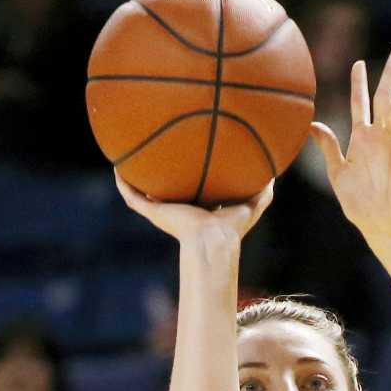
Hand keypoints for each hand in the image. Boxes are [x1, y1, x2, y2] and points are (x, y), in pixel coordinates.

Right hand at [112, 170, 272, 244]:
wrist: (215, 240)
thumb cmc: (233, 228)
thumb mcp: (251, 203)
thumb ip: (263, 190)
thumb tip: (274, 173)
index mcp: (197, 207)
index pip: (189, 188)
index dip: (186, 174)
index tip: (184, 156)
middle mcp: (178, 208)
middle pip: (164, 188)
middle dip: (158, 173)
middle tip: (152, 151)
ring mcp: (163, 210)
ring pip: (143, 192)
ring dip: (134, 176)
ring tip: (125, 156)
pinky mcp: (153, 211)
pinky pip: (132, 196)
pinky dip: (123, 183)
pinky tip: (117, 167)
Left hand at [311, 45, 390, 247]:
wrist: (379, 225)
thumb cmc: (359, 202)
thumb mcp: (337, 172)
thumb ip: (328, 146)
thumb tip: (311, 124)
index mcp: (362, 139)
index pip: (361, 104)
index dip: (359, 83)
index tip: (358, 64)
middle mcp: (379, 137)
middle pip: (385, 97)